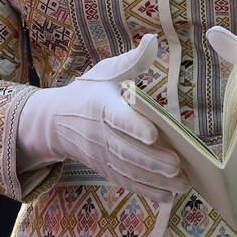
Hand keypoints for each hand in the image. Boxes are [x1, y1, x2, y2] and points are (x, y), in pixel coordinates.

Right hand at [17, 34, 186, 202]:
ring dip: (155, 179)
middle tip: (179, 166)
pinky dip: (146, 190)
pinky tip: (167, 196)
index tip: (154, 135)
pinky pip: (126, 181)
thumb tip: (151, 40)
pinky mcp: (105, 169)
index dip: (135, 128)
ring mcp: (102, 155)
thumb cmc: (87, 92)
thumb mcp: (105, 72)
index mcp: (101, 107)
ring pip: (129, 170)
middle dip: (153, 160)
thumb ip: (132, 61)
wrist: (54, 121)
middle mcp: (100, 135)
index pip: (118, 119)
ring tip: (181, 184)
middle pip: (127, 150)